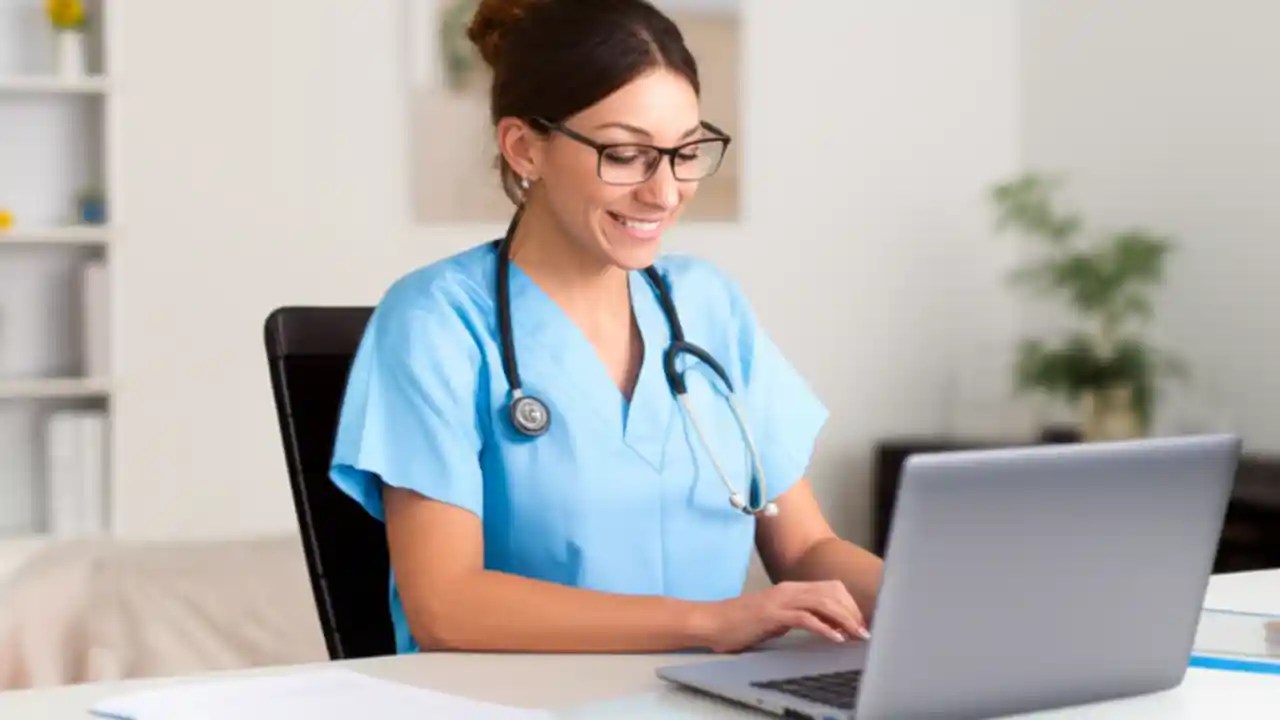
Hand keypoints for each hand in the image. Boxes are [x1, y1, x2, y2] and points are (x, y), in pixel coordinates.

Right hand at [698, 581, 870, 653]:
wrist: (714, 622)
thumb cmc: (743, 623)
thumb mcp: (778, 617)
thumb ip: (800, 616)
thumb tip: (825, 625)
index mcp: (791, 588)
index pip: (830, 587)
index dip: (849, 603)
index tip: (860, 622)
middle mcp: (789, 589)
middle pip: (831, 592)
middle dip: (852, 611)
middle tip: (863, 631)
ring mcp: (780, 600)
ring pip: (822, 602)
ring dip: (844, 619)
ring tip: (856, 635)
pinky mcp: (772, 615)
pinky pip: (805, 618)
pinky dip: (824, 627)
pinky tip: (835, 638)